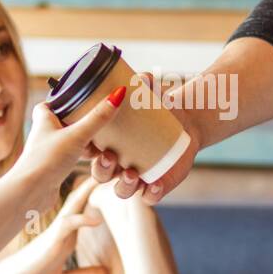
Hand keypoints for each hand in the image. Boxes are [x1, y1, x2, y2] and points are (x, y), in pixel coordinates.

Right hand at [0, 177, 108, 273]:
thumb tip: (105, 273)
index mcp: (64, 237)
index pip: (81, 210)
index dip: (94, 195)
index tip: (110, 181)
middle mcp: (59, 230)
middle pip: (78, 200)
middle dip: (93, 183)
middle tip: (111, 165)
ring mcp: (54, 233)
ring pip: (73, 205)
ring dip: (88, 190)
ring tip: (104, 176)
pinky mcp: (48, 242)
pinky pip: (67, 226)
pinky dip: (82, 220)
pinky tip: (97, 219)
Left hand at [17, 87, 124, 211]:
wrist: (30, 193)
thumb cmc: (45, 160)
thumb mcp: (77, 135)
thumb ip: (98, 117)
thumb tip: (118, 94)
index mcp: (44, 120)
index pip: (49, 103)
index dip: (62, 100)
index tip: (78, 96)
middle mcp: (45, 134)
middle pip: (65, 121)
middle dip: (82, 122)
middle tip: (99, 118)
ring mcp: (49, 152)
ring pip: (71, 141)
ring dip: (86, 142)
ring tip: (102, 141)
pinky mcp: (55, 168)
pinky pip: (73, 157)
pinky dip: (84, 157)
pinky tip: (96, 160)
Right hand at [88, 73, 203, 204]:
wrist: (187, 123)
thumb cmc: (159, 109)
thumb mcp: (152, 96)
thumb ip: (145, 85)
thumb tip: (143, 77)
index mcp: (107, 144)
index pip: (88, 151)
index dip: (85, 150)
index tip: (88, 144)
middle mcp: (118, 164)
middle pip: (101, 173)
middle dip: (102, 168)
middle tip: (110, 157)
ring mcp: (136, 178)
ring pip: (121, 190)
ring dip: (124, 184)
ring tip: (132, 173)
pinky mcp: (155, 186)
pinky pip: (149, 196)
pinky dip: (151, 193)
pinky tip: (155, 185)